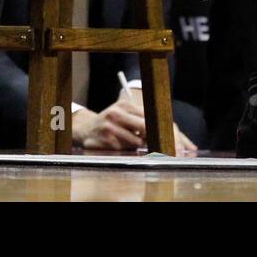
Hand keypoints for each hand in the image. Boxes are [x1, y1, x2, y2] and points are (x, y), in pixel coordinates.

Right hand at [79, 92, 198, 154]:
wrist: (85, 129)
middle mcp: (117, 114)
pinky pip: (123, 150)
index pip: (149, 117)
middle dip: (152, 138)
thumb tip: (167, 133)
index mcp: (125, 106)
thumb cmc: (112, 122)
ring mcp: (109, 127)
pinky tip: (117, 145)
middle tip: (158, 145)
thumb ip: (143, 121)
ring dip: (136, 146)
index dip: (161, 128)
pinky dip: (124, 150)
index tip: (171, 139)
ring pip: (136, 142)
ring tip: (128, 141)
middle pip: (145, 128)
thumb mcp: (125, 115)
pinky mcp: (104, 141)